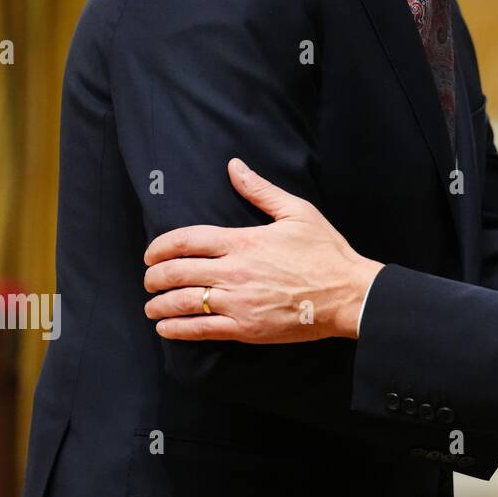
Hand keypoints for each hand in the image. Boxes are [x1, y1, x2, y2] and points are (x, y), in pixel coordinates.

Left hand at [143, 159, 382, 342]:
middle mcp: (234, 272)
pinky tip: (166, 327)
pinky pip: (200, 330)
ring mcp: (238, 302)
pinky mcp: (245, 328)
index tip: (151, 254)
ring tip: (151, 305)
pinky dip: (176, 329)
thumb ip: (260, 190)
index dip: (160, 247)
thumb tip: (234, 166)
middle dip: (153, 276)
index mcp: (243, 241)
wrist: (348, 294)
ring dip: (158, 304)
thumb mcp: (297, 212)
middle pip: (176, 272)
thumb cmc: (326, 252)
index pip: (186, 240)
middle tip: (149, 279)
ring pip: (182, 303)